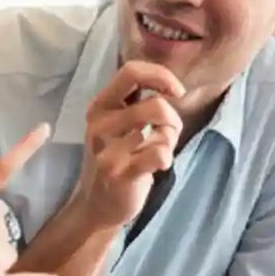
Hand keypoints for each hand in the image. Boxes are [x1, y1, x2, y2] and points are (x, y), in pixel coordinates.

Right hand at [73, 60, 185, 228]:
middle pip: (155, 104)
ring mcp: (107, 149)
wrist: (98, 204)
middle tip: (167, 134)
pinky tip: (157, 166)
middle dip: (173, 119)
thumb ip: (141, 102)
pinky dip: (166, 158)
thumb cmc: (118, 158)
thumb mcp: (122, 124)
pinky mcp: (119, 172)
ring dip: (170, 138)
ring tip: (160, 150)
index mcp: (101, 105)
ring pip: (162, 129)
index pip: (131, 71)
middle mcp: (99, 123)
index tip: (176, 92)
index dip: (161, 76)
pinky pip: (160, 153)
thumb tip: (172, 87)